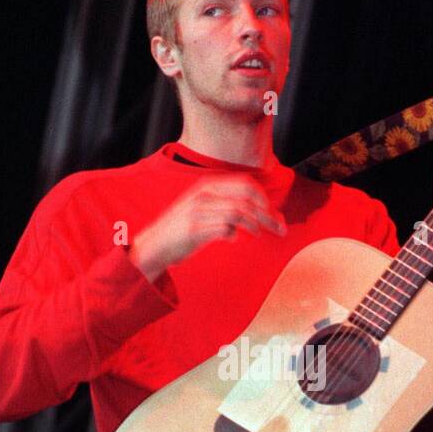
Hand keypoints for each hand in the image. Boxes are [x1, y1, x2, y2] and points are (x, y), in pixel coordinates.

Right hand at [131, 176, 286, 280]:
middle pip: (246, 198)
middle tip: (280, 228)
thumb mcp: (203, 211)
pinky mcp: (193, 229)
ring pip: (238, 212)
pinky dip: (233, 232)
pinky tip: (234, 238)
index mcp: (207, 187)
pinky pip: (223, 228)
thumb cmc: (182, 231)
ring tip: (260, 234)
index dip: (264, 199)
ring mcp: (198, 211)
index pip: (246, 185)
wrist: (152, 246)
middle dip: (267, 213)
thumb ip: (226, 210)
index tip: (274, 215)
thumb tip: (257, 219)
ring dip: (255, 224)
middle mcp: (203, 195)